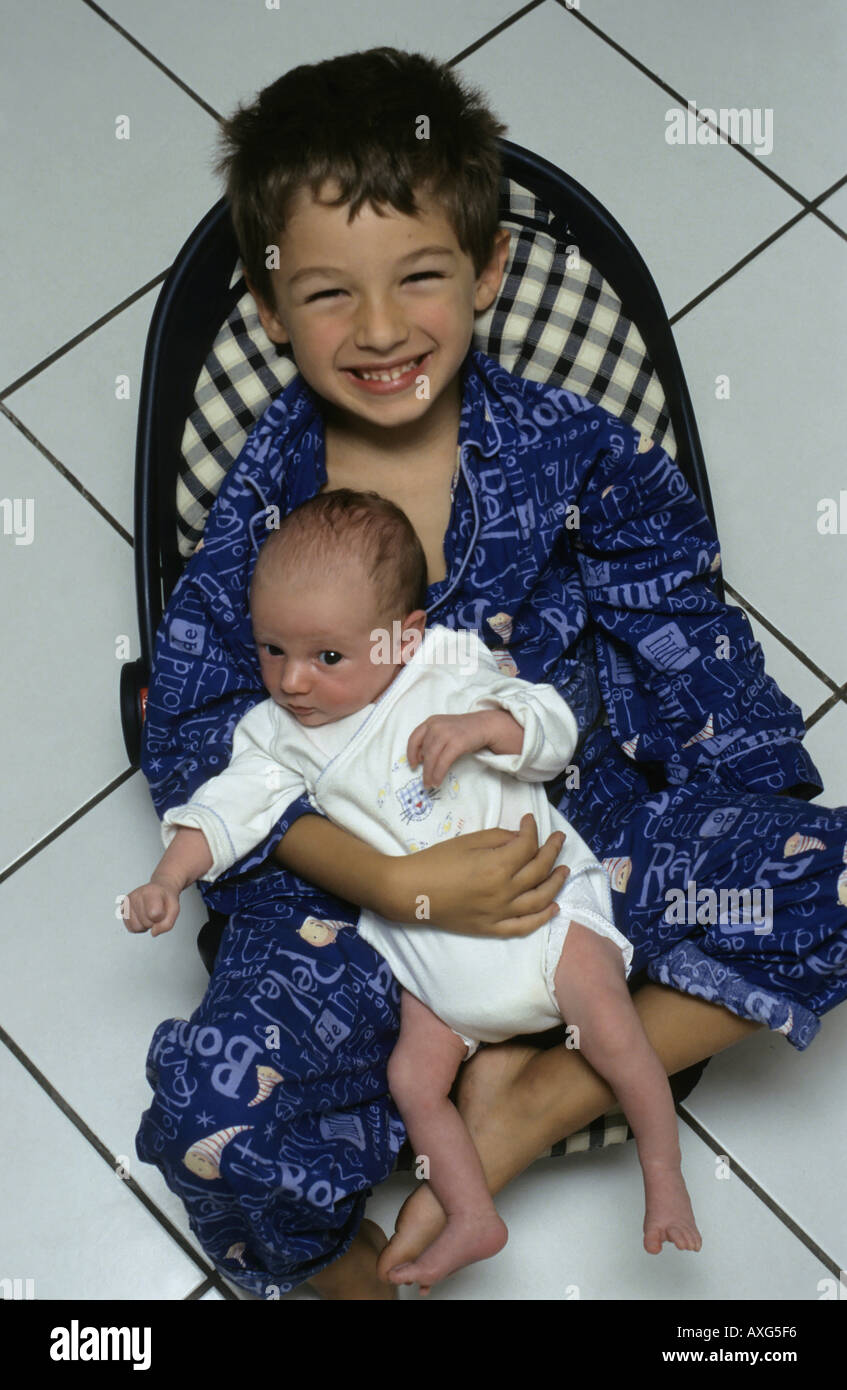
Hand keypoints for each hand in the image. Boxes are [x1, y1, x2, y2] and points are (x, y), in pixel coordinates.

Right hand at [123, 881, 180, 936]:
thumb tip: (153, 932)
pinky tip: (142, 917)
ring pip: (136, 927)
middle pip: (146, 922)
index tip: (163, 909)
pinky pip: (130, 928)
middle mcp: (137, 895)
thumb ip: (167, 924)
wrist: (158, 890)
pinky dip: (138, 926)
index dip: (161, 917)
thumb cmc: (166, 899)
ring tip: (149, 914)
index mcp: (151, 892)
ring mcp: (128, 901)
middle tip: (156, 912)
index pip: (154, 914)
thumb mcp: (175, 910)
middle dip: (154, 922)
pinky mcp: (122, 908)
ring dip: (145, 925)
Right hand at [392, 812, 568, 937]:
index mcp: (497, 867)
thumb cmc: (436, 861)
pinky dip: (542, 918)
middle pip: (539, 870)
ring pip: (539, 899)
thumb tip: (522, 838)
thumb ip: (499, 838)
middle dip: (552, 851)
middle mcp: (504, 892)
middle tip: (558, 839)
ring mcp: (500, 913)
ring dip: (556, 884)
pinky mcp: (492, 928)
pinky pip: (524, 926)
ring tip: (564, 871)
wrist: (411, 892)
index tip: (530, 820)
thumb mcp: (468, 841)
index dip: (533, 830)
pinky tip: (553, 907)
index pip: (528, 846)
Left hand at [407, 712, 499, 787]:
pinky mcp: (457, 743)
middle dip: (424, 769)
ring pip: (432, 758)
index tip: (413, 765)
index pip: (414, 738)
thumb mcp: (444, 729)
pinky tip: (437, 781)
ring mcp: (447, 733)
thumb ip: (432, 739)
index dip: (411, 754)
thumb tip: (421, 758)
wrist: (485, 725)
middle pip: (424, 751)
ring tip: (430, 783)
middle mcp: (436, 726)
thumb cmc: (464, 730)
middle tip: (424, 781)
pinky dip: (438, 774)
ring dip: (429, 774)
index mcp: (431, 722)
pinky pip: (443, 762)